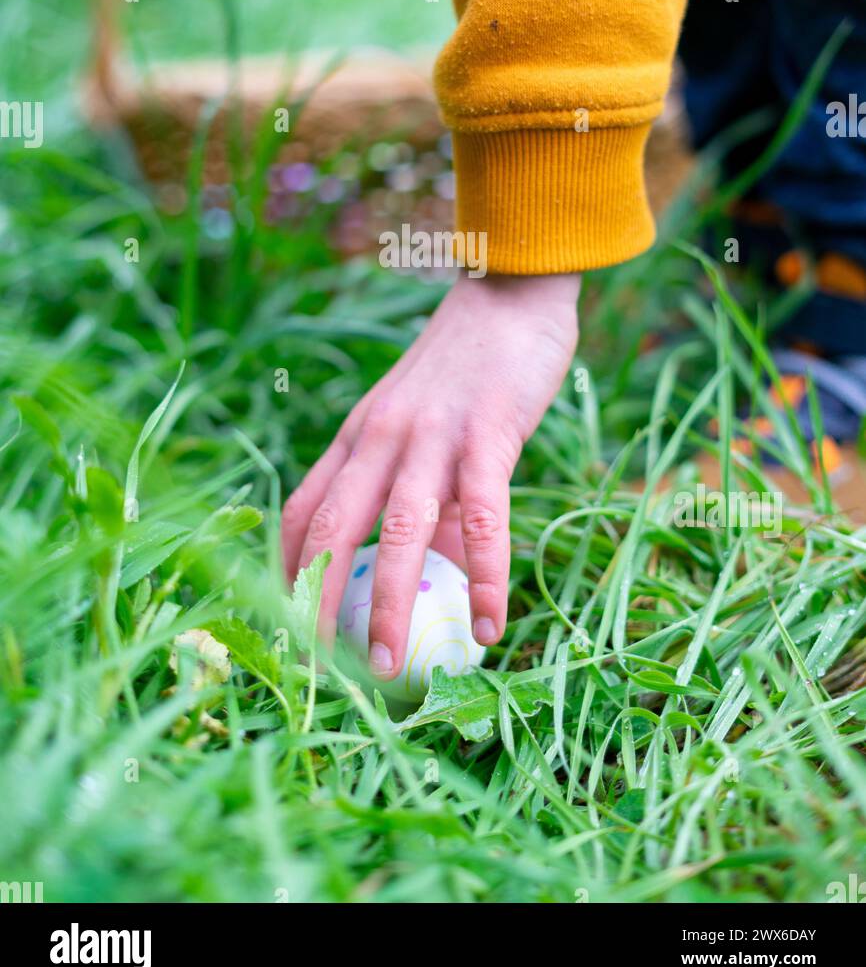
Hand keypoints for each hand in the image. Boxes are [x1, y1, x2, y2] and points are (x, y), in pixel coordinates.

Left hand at [281, 270, 580, 679]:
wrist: (509, 295)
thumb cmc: (466, 367)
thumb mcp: (422, 424)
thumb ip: (417, 487)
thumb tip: (432, 569)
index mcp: (357, 436)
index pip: (302, 510)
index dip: (288, 573)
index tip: (290, 627)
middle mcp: (379, 438)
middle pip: (332, 530)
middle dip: (317, 604)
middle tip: (320, 671)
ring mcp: (430, 435)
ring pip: (398, 532)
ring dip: (388, 604)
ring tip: (390, 666)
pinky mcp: (487, 434)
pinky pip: (482, 518)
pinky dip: (486, 577)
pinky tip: (491, 623)